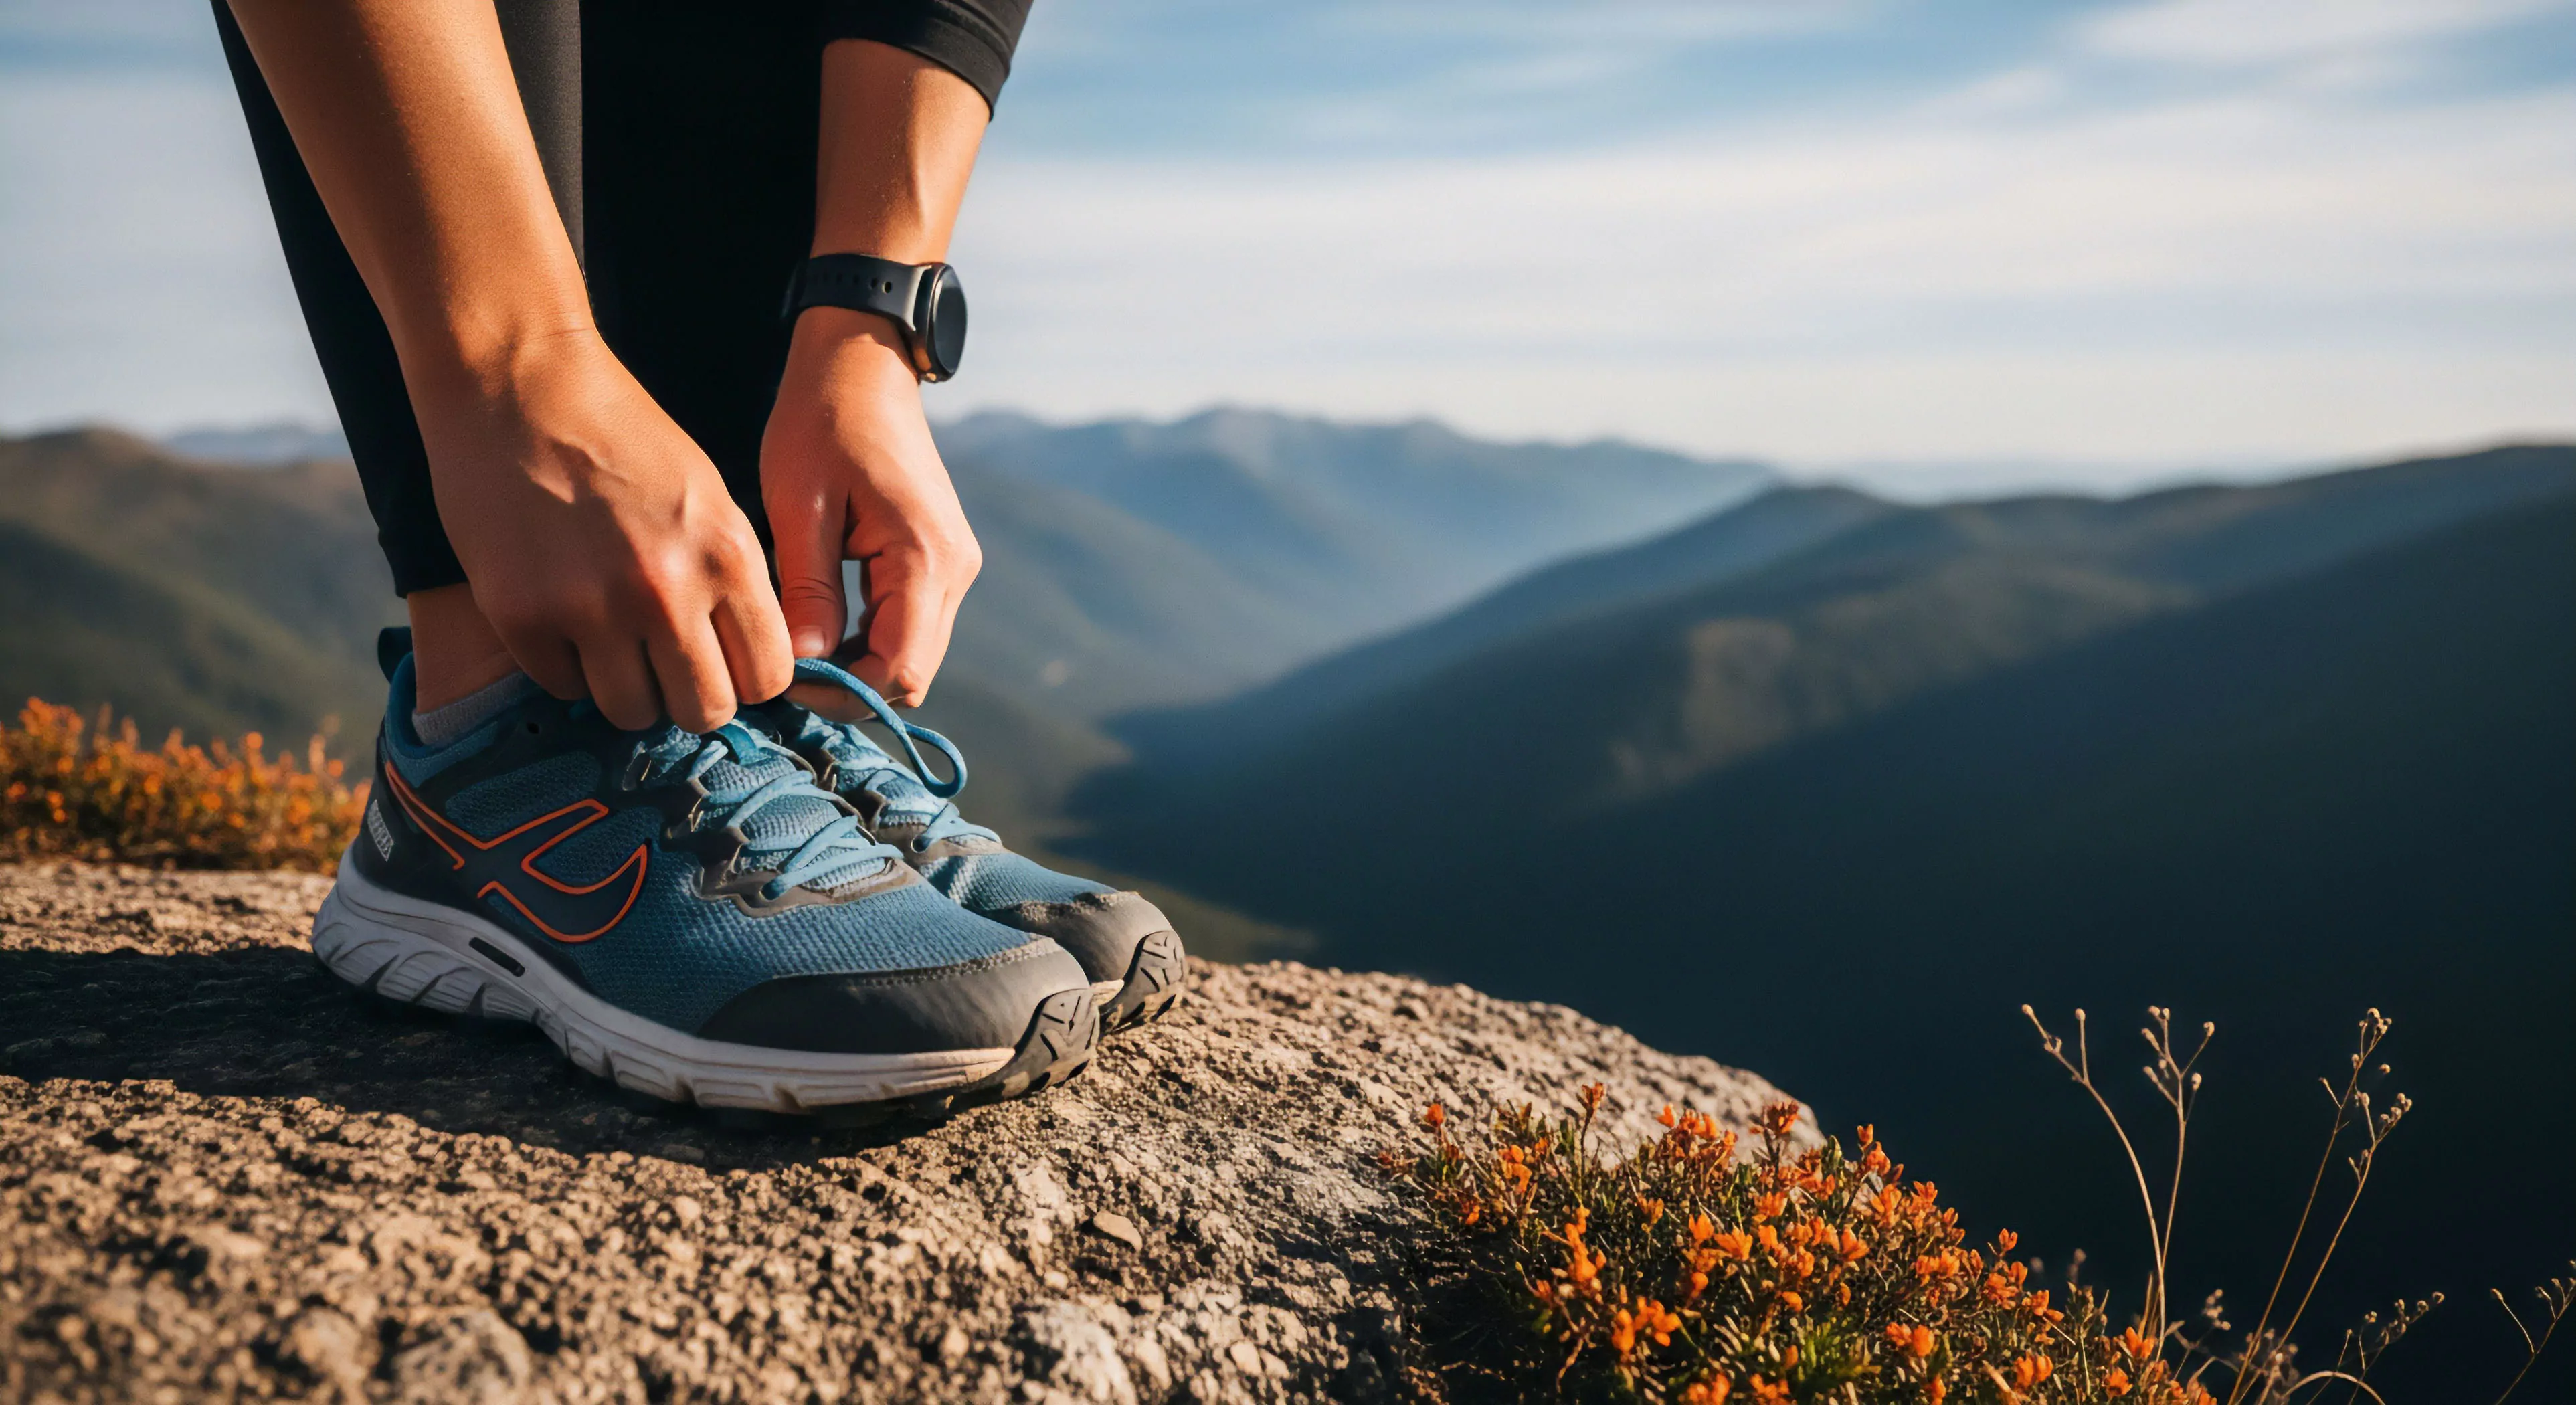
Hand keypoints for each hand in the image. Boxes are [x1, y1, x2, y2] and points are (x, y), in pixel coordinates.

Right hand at [414, 331, 794, 731]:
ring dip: (626, 687)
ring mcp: (589, 608)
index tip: (726, 663)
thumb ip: (733, 580)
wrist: (517, 383)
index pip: (769, 677)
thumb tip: (752, 663)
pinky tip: (559, 614)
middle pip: (704, 711)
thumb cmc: (621, 435)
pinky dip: (564, 665)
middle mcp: (665, 592)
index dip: (749, 679)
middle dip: (690, 696)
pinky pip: (562, 687)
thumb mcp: (709, 498)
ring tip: (611, 638)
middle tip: (667, 664)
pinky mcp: (521, 617)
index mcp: (726, 556)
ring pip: (632, 712)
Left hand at [762, 306, 981, 709]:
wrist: (862, 363)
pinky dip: (867, 640)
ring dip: (857, 665)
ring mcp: (953, 567)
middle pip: (912, 672)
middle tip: (781, 673)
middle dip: (848, 686)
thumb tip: (805, 660)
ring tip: (794, 650)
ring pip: (912, 654)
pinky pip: (909, 626)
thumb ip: (808, 588)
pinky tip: (819, 626)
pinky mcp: (939, 561)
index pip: (899, 669)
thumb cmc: (823, 419)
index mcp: (925, 558)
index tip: (782, 680)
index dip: (842, 691)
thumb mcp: (799, 504)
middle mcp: (954, 571)